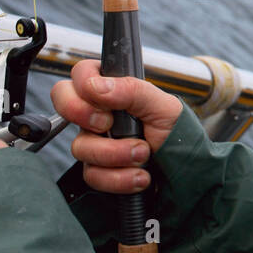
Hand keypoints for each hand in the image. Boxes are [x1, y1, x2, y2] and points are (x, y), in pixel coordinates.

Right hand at [51, 59, 184, 193]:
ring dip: (116, 154)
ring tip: (144, 154)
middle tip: (109, 125)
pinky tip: (140, 176)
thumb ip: (133, 90)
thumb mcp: (164, 107)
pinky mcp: (100, 171)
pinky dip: (119, 178)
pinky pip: (92, 175)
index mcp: (115, 93)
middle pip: (64, 105)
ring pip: (80, 147)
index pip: (80, 75)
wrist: (188, 173)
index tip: (105, 102)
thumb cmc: (178, 135)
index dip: (84, 86)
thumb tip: (96, 85)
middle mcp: (100, 116)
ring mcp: (97, 144)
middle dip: (83, 115)